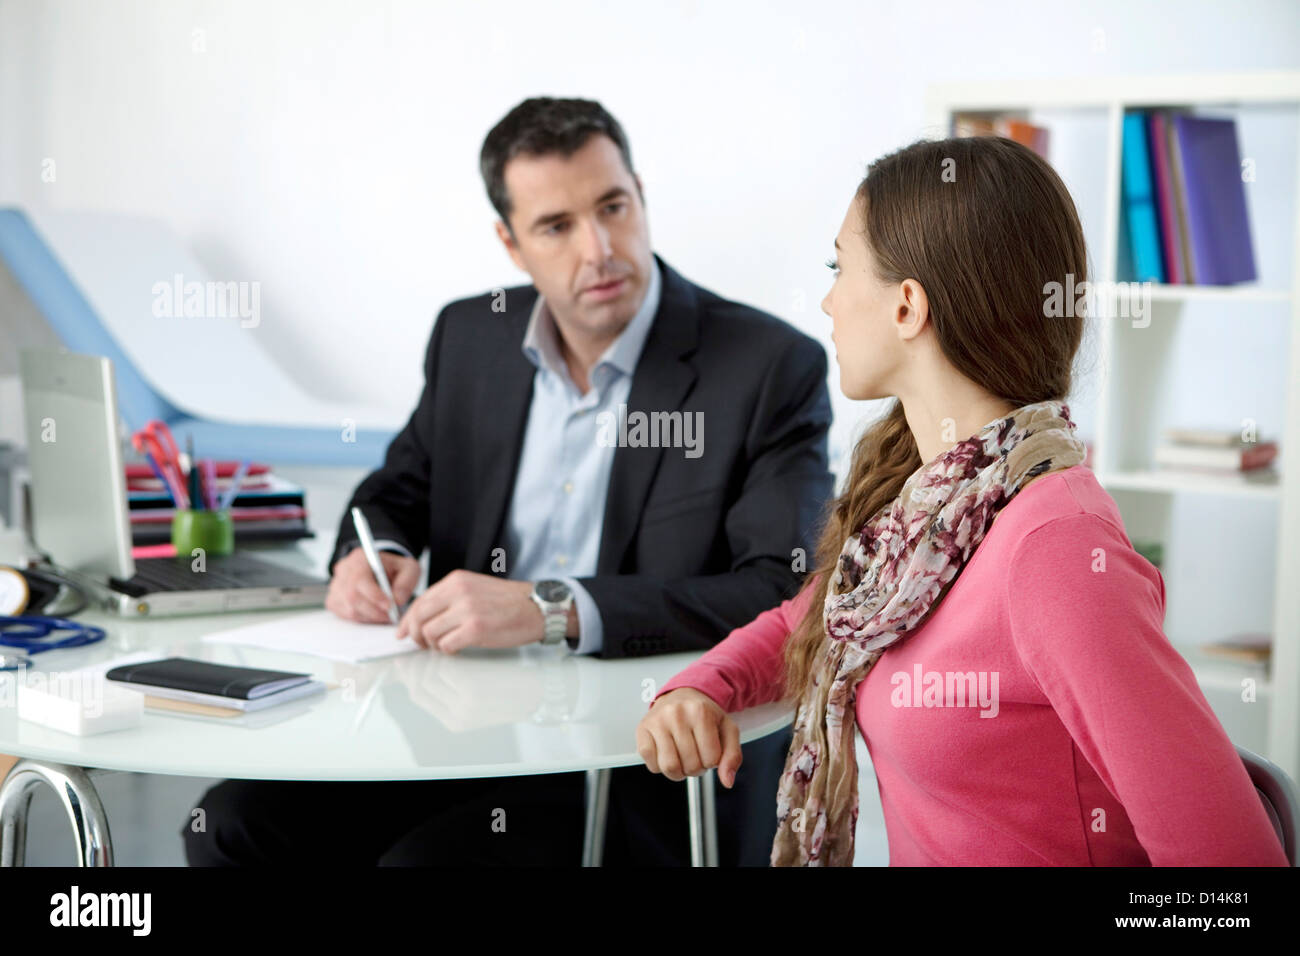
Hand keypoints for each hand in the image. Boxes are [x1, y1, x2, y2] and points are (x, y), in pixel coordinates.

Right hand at [325, 547, 419, 623]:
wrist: (382, 569)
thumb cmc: (395, 568)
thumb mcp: (409, 569)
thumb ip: (406, 583)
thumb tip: (397, 600)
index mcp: (360, 558)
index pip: (360, 579)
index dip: (374, 596)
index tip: (390, 606)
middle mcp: (344, 570)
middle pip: (352, 596)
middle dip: (374, 611)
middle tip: (391, 616)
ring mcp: (336, 585)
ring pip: (348, 608)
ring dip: (369, 616)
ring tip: (384, 615)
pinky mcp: (334, 599)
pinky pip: (344, 614)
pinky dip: (361, 618)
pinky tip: (372, 613)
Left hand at [395, 569, 541, 652]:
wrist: (536, 607)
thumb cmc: (508, 602)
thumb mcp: (474, 588)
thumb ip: (449, 598)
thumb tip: (423, 618)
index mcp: (456, 581)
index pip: (420, 601)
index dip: (407, 620)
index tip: (403, 632)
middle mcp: (459, 592)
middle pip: (419, 617)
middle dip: (415, 635)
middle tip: (421, 645)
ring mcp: (467, 610)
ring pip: (430, 633)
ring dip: (433, 645)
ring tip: (445, 646)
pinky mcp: (476, 629)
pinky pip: (446, 645)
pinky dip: (448, 651)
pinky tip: (457, 649)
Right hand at [637, 687, 742, 787]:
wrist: (681, 695)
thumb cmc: (704, 714)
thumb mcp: (727, 730)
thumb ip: (733, 756)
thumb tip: (727, 781)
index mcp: (701, 712)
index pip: (711, 759)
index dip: (712, 762)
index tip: (709, 751)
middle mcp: (676, 713)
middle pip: (690, 765)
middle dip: (696, 768)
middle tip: (695, 754)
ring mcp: (657, 721)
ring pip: (669, 767)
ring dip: (679, 772)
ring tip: (682, 758)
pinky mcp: (642, 730)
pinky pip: (651, 765)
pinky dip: (660, 767)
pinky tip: (667, 754)